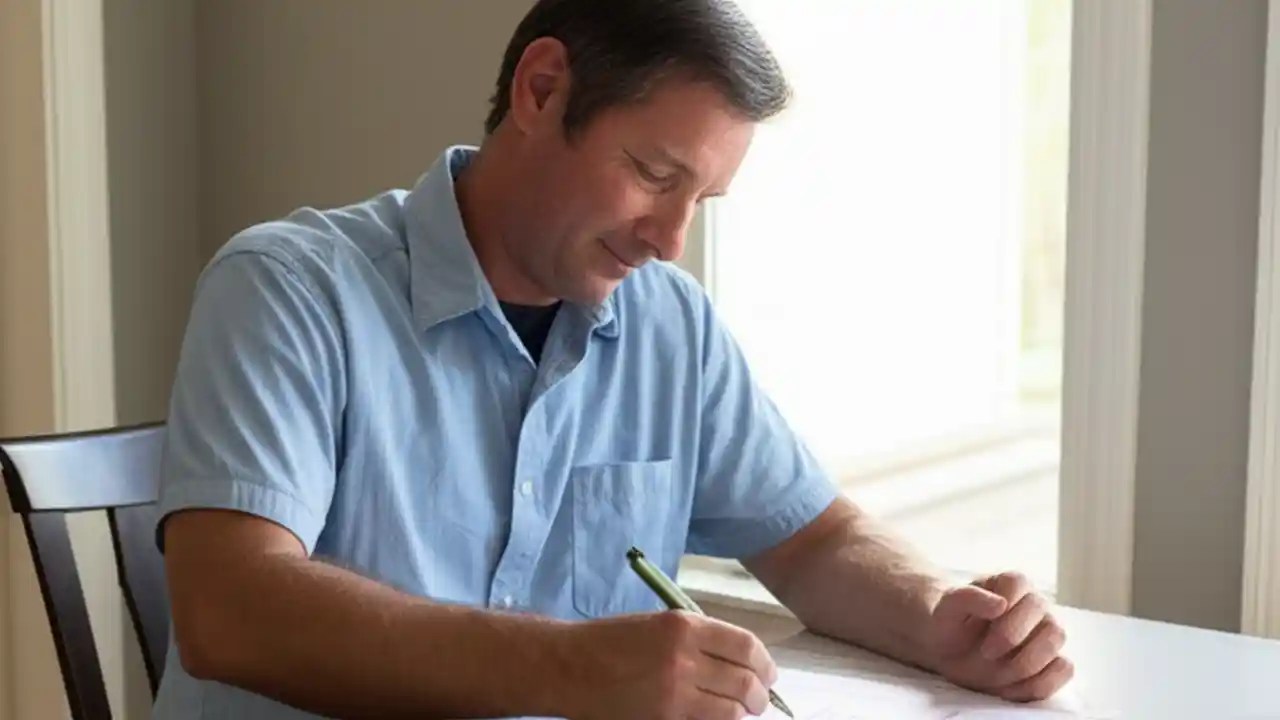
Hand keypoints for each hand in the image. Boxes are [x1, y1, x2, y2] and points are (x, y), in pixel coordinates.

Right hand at [562, 611, 778, 719]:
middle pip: (744, 681)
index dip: (764, 663)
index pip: (745, 646)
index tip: (768, 673)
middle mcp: (684, 657)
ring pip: (731, 710)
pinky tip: (715, 719)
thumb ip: (696, 639)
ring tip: (741, 713)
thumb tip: (737, 662)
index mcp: (684, 626)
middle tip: (759, 701)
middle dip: (759, 695)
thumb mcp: (657, 625)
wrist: (567, 665)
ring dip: (742, 713)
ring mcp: (674, 692)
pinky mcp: (664, 718)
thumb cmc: (610, 642)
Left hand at [927, 572, 1073, 701]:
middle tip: (986, 653)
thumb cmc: (949, 625)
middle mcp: (1034, 604)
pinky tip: (1011, 687)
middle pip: (1044, 613)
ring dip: (1027, 662)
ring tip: (998, 672)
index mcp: (1008, 584)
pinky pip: (1064, 669)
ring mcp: (1046, 631)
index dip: (1002, 607)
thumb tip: (1000, 603)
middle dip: (1014, 638)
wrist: (950, 651)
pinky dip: (1041, 682)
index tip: (983, 627)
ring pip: (1057, 638)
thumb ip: (966, 598)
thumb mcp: (945, 611)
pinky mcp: (1052, 659)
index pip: (1018, 583)